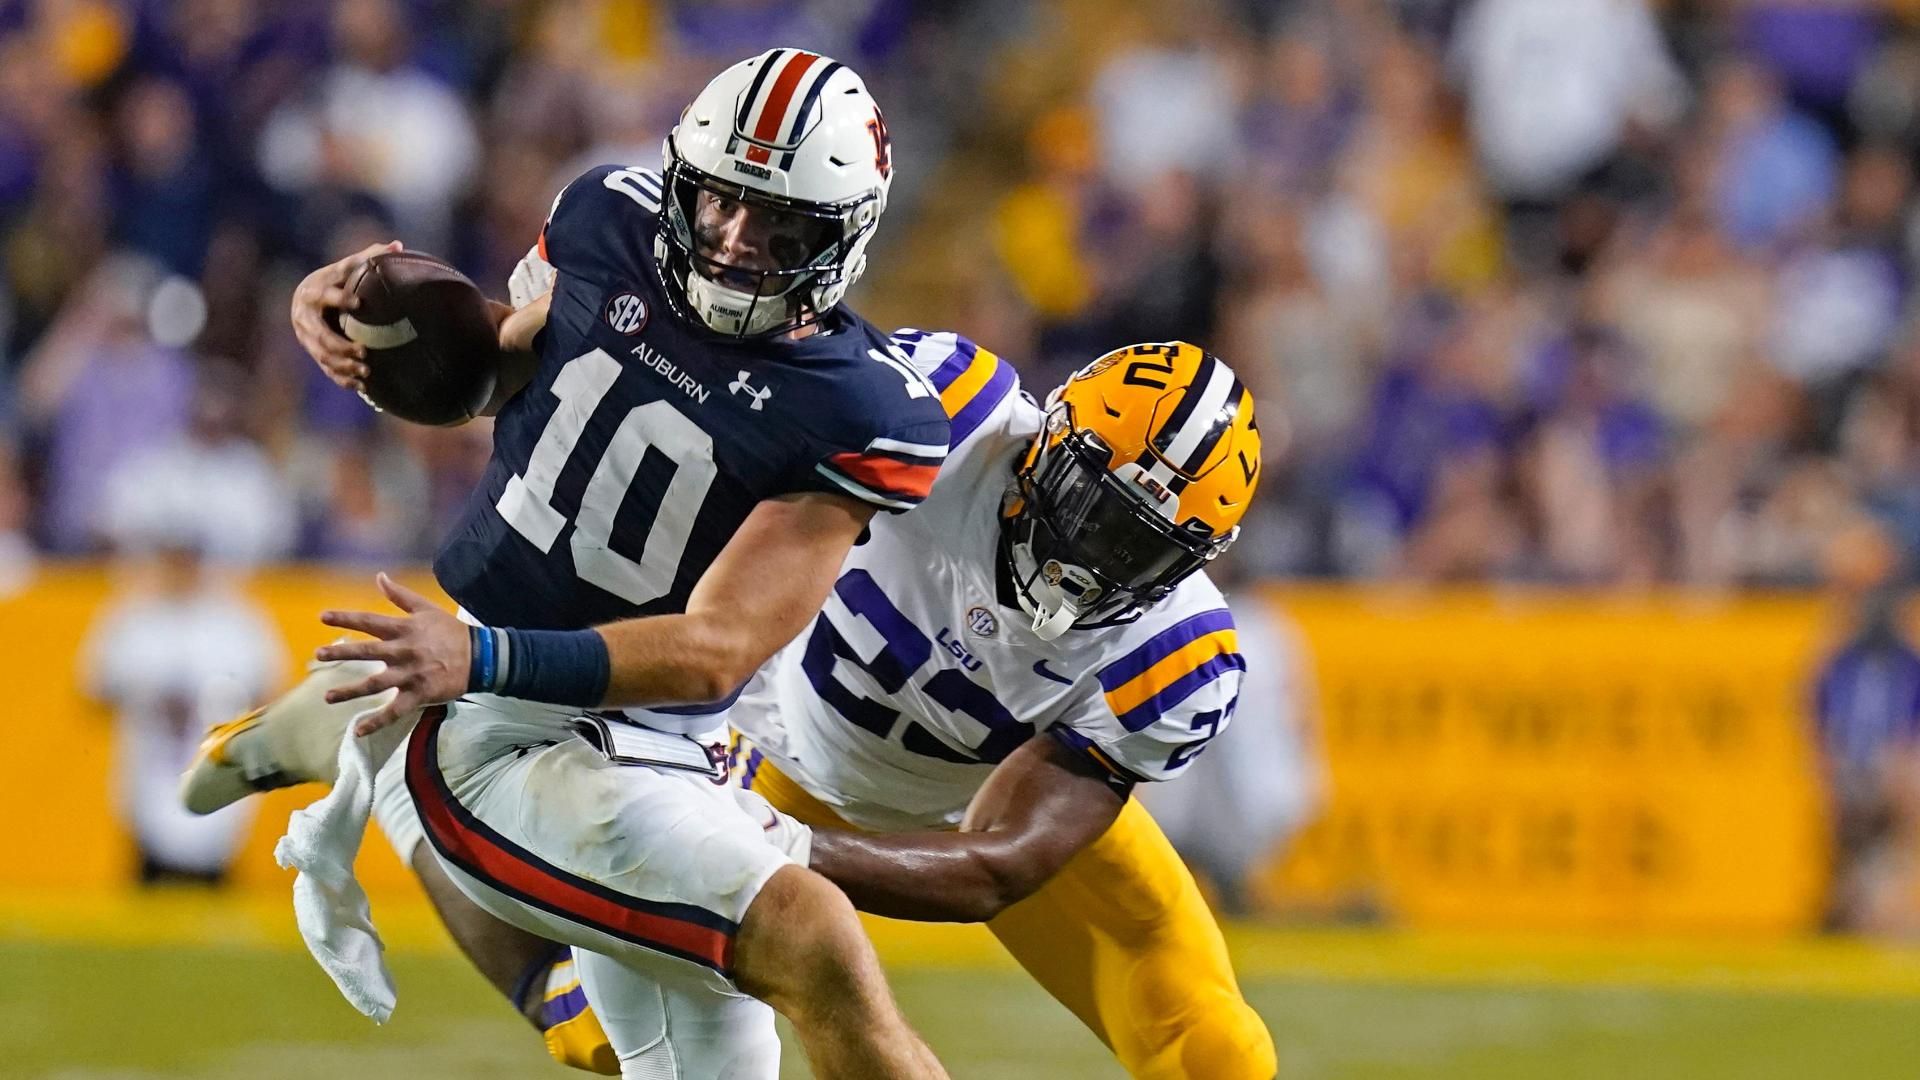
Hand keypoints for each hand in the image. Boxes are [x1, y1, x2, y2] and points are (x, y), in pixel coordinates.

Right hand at [292, 240, 402, 392]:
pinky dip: (342, 378)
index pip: (326, 295)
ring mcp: (307, 337)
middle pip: (321, 335)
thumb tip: (398, 245)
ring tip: (367, 371)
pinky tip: (362, 386)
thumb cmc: (332, 280)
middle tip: (365, 351)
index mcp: (314, 292)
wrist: (304, 299)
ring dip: (343, 365)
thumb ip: (367, 257)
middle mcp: (306, 317)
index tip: (359, 303)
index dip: (341, 298)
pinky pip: (325, 368)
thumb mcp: (344, 268)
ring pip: (322, 355)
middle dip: (341, 345)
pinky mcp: (313, 352)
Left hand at [316, 572, 469, 734]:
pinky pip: (394, 710)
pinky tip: (359, 730)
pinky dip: (377, 722)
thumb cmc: (452, 632)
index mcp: (404, 629)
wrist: (480, 657)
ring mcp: (409, 675)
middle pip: (366, 652)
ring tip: (327, 697)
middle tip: (318, 654)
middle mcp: (403, 651)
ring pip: (374, 684)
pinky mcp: (418, 694)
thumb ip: (400, 595)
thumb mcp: (426, 608)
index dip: (346, 618)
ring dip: (349, 691)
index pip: (369, 621)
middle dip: (341, 653)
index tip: (323, 617)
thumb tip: (379, 577)